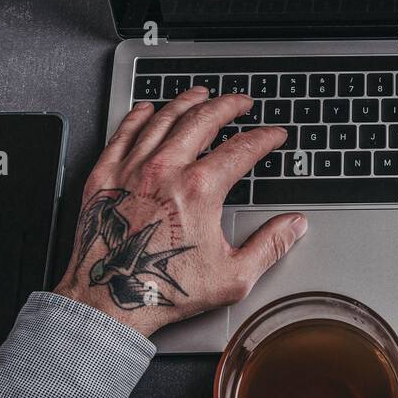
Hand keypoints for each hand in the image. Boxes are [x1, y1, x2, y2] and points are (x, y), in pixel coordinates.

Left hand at [54, 86, 306, 337]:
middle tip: (241, 102)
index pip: (242, 148)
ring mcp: (131, 169)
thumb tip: (294, 225)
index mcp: (200, 190)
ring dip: (187, 102)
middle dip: (228, 105)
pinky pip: (123, 133)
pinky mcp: (103, 177)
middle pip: (202, 119)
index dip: (265, 137)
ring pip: (163, 119)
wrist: (108, 303)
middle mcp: (165, 170)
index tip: (274, 134)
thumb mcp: (232, 276)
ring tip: (200, 94)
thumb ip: (270, 245)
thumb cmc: (164, 292)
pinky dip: (138, 117)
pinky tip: (147, 110)